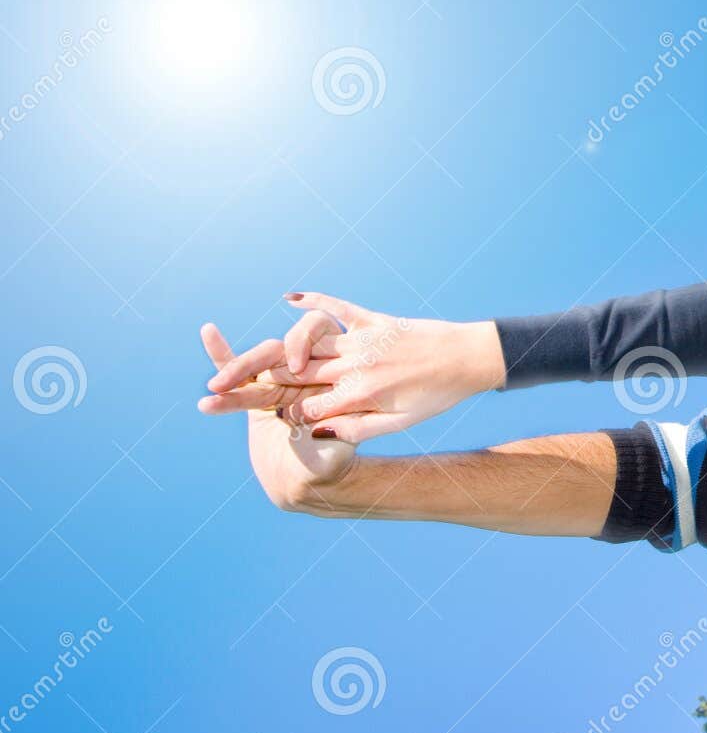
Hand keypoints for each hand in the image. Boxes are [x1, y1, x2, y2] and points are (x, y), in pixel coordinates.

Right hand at [200, 292, 506, 443]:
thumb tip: (316, 433)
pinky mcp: (372, 319)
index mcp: (358, 395)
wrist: (471, 358)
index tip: (227, 412)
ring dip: (264, 353)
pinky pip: (336, 308)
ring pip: (302, 345)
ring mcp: (360, 340)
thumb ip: (356, 428)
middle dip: (246, 385)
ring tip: (234, 360)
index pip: (299, 406)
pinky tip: (289, 298)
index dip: (262, 411)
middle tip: (209, 390)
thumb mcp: (399, 424)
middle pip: (288, 376)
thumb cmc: (436, 397)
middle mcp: (353, 366)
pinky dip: (313, 302)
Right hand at [200, 323, 353, 512]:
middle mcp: (307, 369)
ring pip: (253, 365)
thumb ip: (341, 425)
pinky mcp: (257, 390)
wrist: (309, 480)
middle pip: (278, 350)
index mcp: (332, 368)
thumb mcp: (343, 439)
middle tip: (243, 380)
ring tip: (215, 389)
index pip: (318, 334)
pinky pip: (237, 369)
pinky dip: (220, 352)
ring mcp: (280, 379)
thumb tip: (332, 409)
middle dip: (256, 362)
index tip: (297, 368)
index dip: (303, 343)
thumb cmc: (331, 461)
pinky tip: (207, 332)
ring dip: (232, 374)